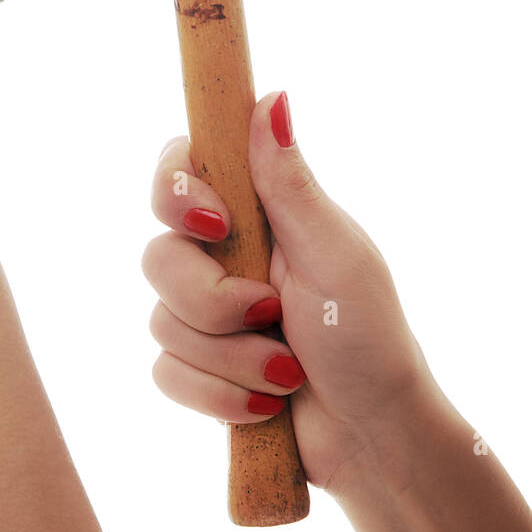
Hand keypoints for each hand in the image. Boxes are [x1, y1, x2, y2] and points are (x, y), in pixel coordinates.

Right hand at [142, 91, 441, 490]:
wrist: (373, 436)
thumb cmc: (369, 337)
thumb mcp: (333, 252)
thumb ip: (287, 182)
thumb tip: (271, 96)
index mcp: (257, 218)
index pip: (178, 172)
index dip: (176, 193)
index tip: (217, 224)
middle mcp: (223, 259)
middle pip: (158, 256)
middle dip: (211, 300)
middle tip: (269, 313)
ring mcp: (206, 315)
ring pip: (160, 321)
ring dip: (230, 357)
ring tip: (286, 375)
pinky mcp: (196, 368)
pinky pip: (164, 372)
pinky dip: (215, 394)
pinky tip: (262, 405)